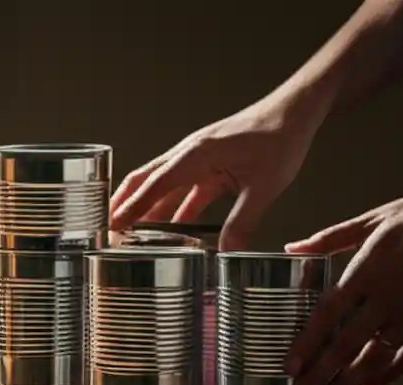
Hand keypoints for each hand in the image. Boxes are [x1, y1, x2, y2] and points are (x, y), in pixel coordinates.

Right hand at [108, 93, 323, 249]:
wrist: (294, 113)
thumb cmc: (279, 138)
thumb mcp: (263, 187)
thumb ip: (242, 222)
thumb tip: (226, 254)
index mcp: (196, 155)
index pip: (154, 185)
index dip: (131, 208)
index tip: (111, 226)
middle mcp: (189, 154)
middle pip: (145, 180)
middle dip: (124, 204)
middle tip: (108, 229)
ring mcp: (197, 159)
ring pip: (161, 186)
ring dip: (146, 208)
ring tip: (131, 234)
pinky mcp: (208, 165)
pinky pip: (183, 190)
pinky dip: (173, 208)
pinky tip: (171, 229)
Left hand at [282, 183, 402, 384]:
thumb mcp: (371, 220)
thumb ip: (329, 240)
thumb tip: (291, 248)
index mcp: (365, 273)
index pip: (326, 317)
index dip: (306, 345)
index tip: (288, 368)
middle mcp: (385, 301)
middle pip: (344, 348)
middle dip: (318, 378)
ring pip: (372, 361)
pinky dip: (386, 377)